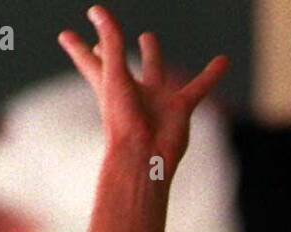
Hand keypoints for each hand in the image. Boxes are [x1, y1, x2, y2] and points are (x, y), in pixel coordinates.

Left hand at [58, 6, 228, 177]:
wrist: (146, 158)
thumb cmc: (123, 122)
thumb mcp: (114, 76)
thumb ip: (110, 42)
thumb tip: (96, 10)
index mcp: (110, 86)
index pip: (91, 60)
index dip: (78, 48)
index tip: (66, 36)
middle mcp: (131, 91)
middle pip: (118, 64)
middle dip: (111, 51)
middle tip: (103, 37)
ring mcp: (155, 100)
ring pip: (154, 71)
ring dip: (153, 57)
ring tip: (149, 39)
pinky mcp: (180, 109)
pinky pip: (199, 87)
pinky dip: (212, 75)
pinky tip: (224, 60)